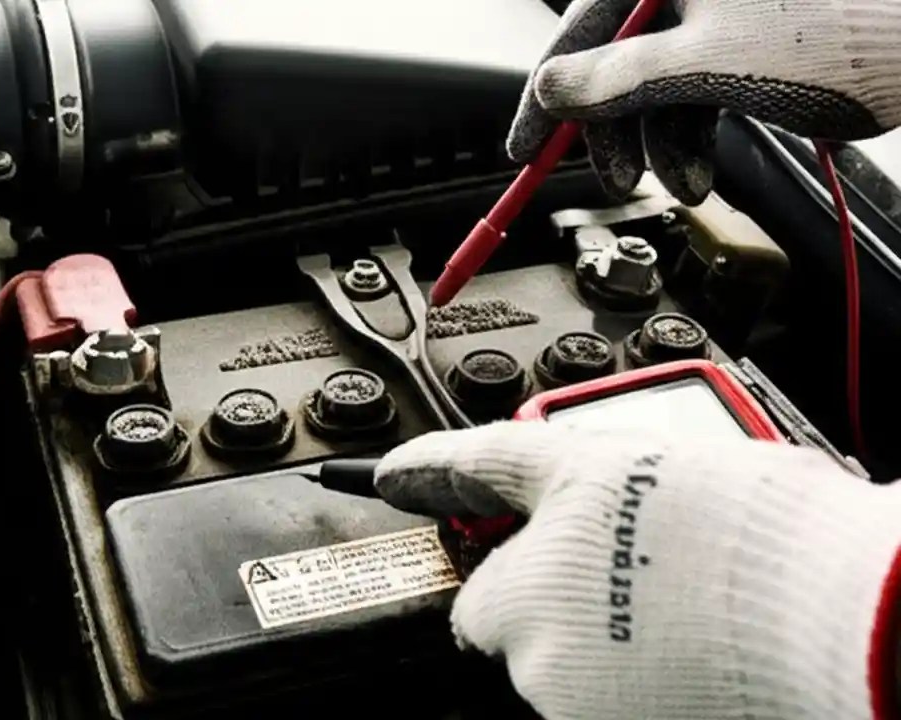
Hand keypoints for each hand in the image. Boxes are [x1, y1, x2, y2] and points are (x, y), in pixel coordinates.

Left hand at [375, 422, 900, 719]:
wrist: (841, 625)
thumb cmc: (764, 537)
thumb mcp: (657, 462)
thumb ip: (567, 468)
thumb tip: (523, 466)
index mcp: (547, 514)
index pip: (461, 478)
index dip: (424, 475)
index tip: (389, 475)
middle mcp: (529, 603)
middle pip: (501, 596)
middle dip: (539, 588)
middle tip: (617, 579)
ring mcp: (554, 680)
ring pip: (546, 655)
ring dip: (583, 641)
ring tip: (670, 625)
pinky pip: (580, 698)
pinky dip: (613, 685)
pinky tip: (674, 663)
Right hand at [510, 0, 900, 204]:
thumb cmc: (837, 38)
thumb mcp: (706, 66)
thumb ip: (617, 78)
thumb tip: (552, 89)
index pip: (580, 26)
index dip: (546, 95)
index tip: (524, 145)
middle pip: (615, 57)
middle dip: (616, 129)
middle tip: (617, 178)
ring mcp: (720, 6)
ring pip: (655, 79)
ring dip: (660, 143)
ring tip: (685, 183)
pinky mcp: (747, 34)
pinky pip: (693, 83)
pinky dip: (691, 130)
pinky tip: (702, 165)